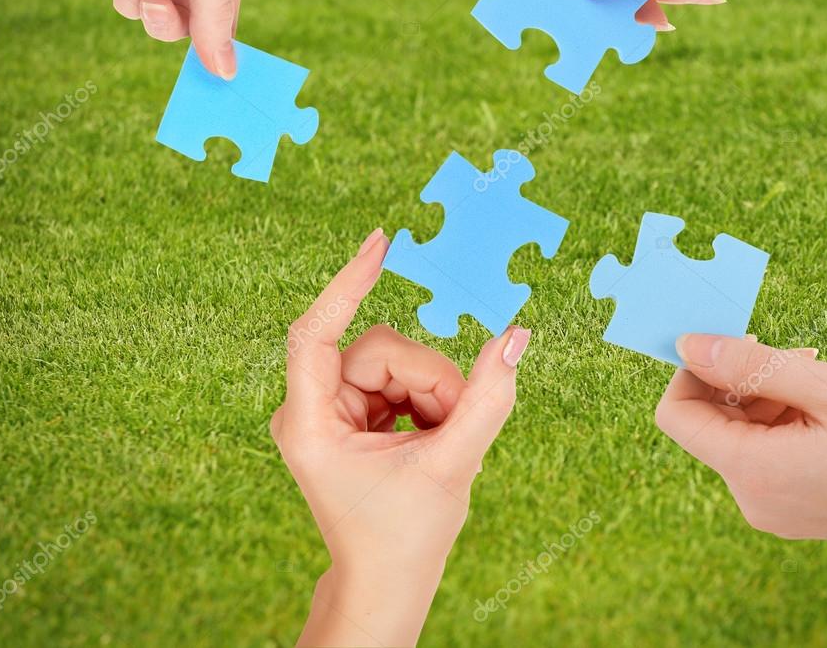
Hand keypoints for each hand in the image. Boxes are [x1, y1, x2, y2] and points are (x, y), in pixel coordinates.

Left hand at [270, 229, 530, 646]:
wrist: (387, 581)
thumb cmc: (406, 537)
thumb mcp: (453, 467)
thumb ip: (487, 400)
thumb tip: (517, 335)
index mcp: (310, 425)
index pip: (316, 334)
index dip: (348, 285)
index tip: (379, 244)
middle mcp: (310, 409)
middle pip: (379, 348)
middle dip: (430, 379)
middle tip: (454, 426)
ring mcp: (330, 407)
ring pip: (395, 357)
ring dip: (433, 391)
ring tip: (443, 440)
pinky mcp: (352, 409)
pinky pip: (398, 373)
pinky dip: (427, 398)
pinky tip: (431, 436)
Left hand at [655, 333, 826, 567]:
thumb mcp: (825, 388)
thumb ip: (749, 365)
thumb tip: (687, 344)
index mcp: (753, 472)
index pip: (676, 415)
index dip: (690, 373)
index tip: (726, 343)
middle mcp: (753, 499)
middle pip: (710, 423)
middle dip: (738, 380)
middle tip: (791, 355)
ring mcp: (774, 508)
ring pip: (740, 433)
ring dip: (766, 396)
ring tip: (817, 378)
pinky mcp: (794, 507)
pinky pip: (765, 452)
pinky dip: (782, 419)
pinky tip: (823, 405)